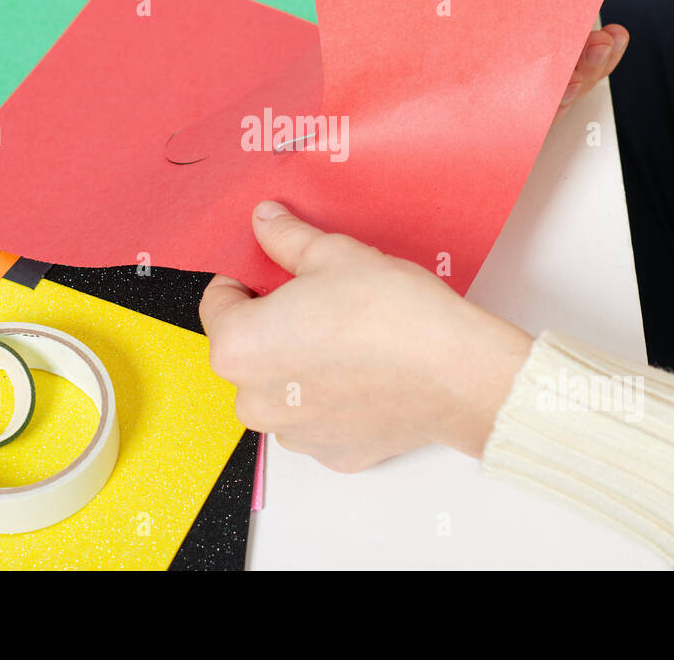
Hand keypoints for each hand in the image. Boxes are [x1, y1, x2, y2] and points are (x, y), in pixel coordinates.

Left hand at [199, 201, 531, 471]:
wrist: (455, 372)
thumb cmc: (393, 315)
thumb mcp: (332, 254)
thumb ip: (286, 238)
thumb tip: (266, 221)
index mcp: (239, 347)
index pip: (218, 304)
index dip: (246, 280)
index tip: (273, 274)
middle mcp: (254, 400)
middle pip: (248, 350)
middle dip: (274, 325)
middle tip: (320, 303)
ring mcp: (293, 434)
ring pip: (282, 388)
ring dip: (300, 365)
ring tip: (347, 339)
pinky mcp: (332, 453)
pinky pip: (317, 418)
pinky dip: (332, 398)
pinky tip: (365, 373)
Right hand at [454, 0, 630, 117]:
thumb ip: (514, 24)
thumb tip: (509, 76)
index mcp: (454, 4)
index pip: (453, 67)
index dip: (475, 95)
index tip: (503, 102)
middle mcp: (485, 21)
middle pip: (497, 86)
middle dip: (539, 92)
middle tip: (565, 77)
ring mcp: (525, 27)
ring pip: (540, 84)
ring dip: (577, 76)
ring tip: (596, 48)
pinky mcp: (561, 29)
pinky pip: (574, 67)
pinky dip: (597, 61)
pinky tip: (608, 39)